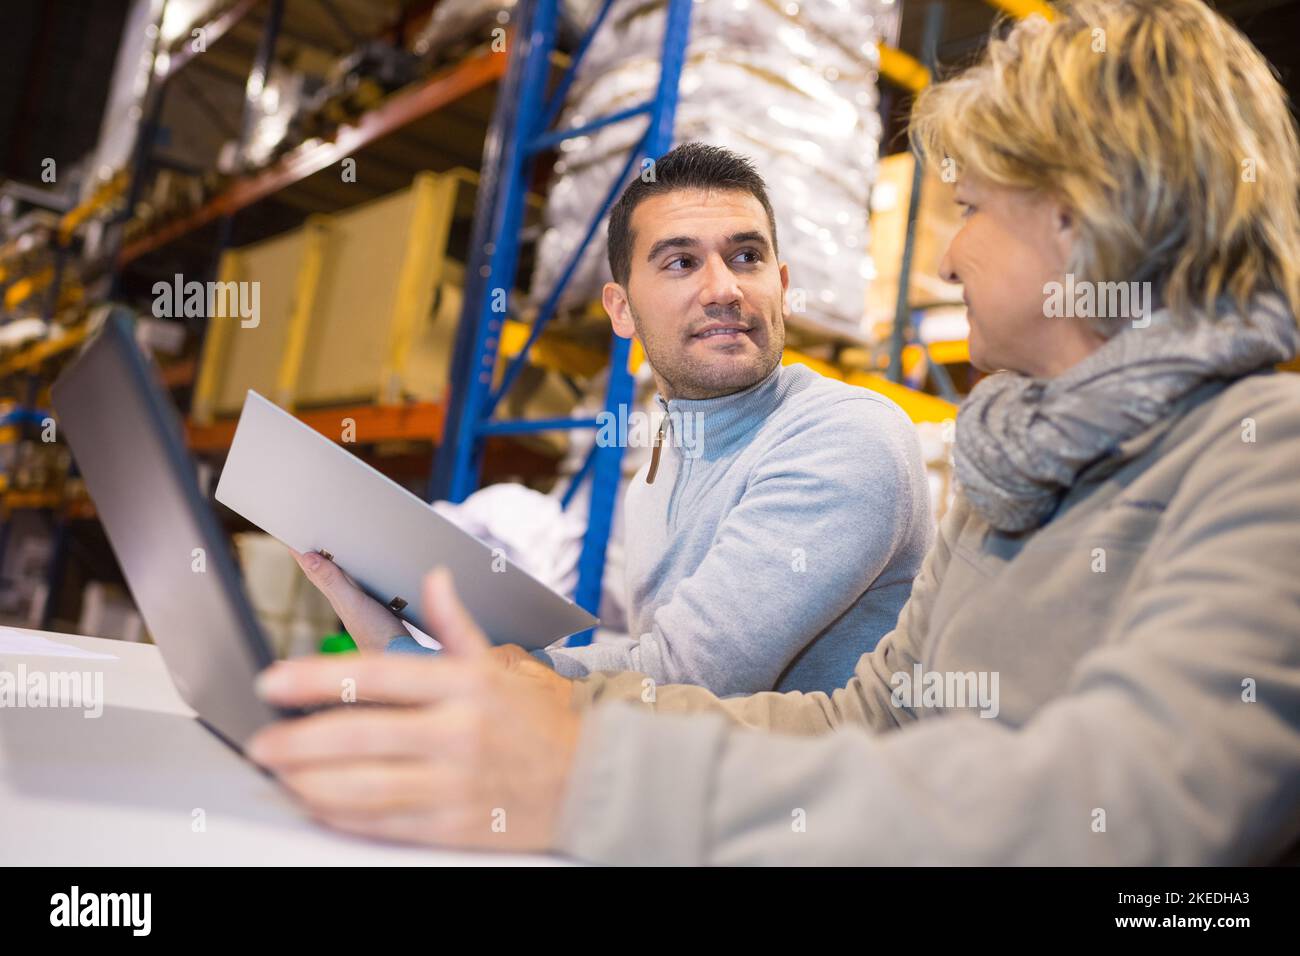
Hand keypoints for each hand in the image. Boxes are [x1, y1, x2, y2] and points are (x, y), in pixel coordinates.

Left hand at [247, 567, 582, 851]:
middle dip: (296, 741)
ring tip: (279, 773)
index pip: (376, 675)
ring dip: (309, 782)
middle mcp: (457, 732)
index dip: (315, 679)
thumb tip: (433, 578)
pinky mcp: (452, 825)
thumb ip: (456, 625)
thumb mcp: (500, 663)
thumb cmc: (536, 720)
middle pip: (358, 736)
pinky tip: (317, 803)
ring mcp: (454, 783)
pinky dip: (341, 815)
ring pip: (362, 786)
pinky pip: (383, 823)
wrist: (589, 780)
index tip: (273, 681)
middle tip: (261, 740)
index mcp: (464, 685)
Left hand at [290, 547, 403, 651]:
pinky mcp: (378, 614)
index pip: (313, 572)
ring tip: (328, 555)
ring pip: (342, 583)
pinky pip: (361, 591)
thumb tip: (308, 558)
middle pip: (325, 576)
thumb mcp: (353, 602)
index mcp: (337, 598)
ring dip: (334, 568)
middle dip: (315, 559)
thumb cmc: (377, 635)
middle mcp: (345, 603)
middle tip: (305, 543)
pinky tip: (363, 580)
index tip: (290, 538)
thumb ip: (332, 581)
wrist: (400, 657)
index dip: (301, 554)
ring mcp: (360, 610)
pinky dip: (357, 580)